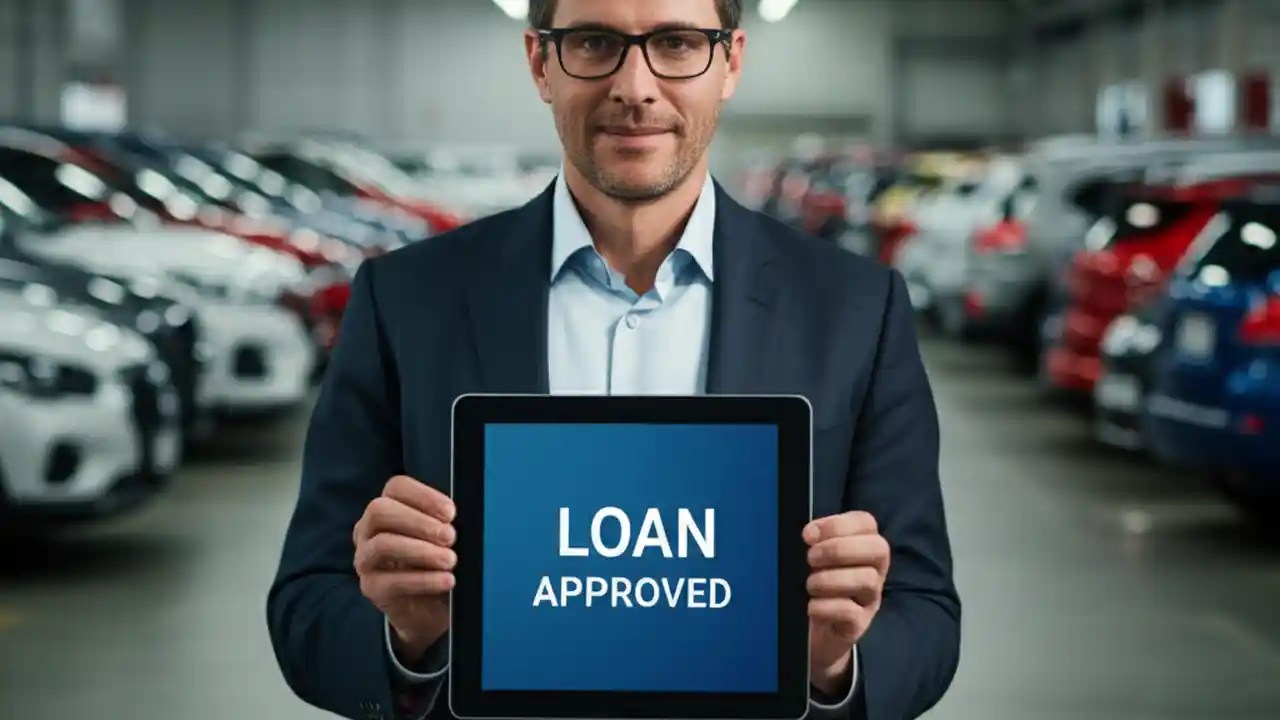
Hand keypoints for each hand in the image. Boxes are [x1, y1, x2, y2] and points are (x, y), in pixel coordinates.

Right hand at [353, 475, 456, 663]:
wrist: (430, 608)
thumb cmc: (437, 562)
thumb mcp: (443, 538)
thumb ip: (446, 523)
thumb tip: (463, 517)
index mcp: (388, 508)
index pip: (396, 487)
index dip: (424, 496)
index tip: (451, 513)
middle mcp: (369, 529)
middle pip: (381, 511)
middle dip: (419, 522)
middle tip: (450, 537)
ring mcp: (366, 558)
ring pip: (383, 544)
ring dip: (421, 551)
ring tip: (450, 560)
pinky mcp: (372, 588)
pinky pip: (391, 581)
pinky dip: (423, 580)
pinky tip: (446, 580)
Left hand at [804, 511, 889, 693]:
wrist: (814, 634)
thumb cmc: (815, 588)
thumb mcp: (815, 561)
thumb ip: (814, 543)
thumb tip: (807, 534)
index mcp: (863, 548)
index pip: (866, 523)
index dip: (837, 524)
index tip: (808, 535)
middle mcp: (874, 571)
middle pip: (878, 548)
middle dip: (839, 549)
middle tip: (810, 559)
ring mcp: (869, 600)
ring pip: (868, 580)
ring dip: (831, 579)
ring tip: (809, 585)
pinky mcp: (858, 626)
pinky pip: (851, 613)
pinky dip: (827, 607)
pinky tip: (810, 606)